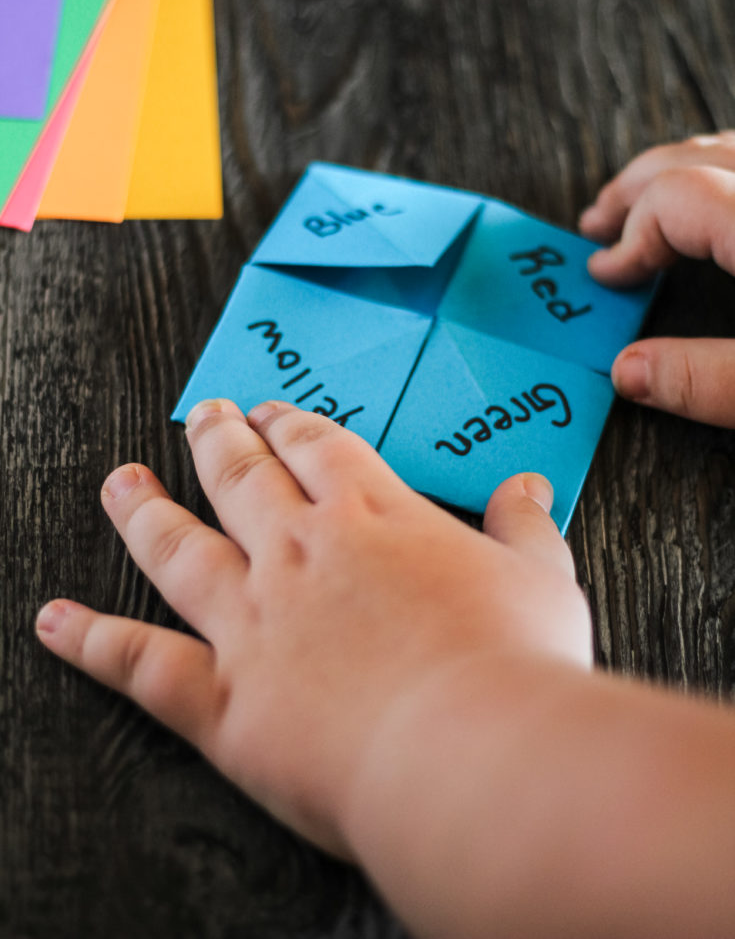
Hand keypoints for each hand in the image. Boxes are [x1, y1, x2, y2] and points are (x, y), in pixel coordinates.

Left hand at [36, 399, 589, 857]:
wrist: (473, 752)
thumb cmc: (517, 664)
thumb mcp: (543, 580)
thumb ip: (527, 525)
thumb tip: (527, 483)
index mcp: (373, 515)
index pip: (318, 447)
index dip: (291, 424)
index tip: (272, 412)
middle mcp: (300, 552)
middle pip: (240, 477)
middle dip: (218, 440)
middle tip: (202, 416)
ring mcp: (252, 621)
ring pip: (177, 548)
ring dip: (142, 510)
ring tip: (119, 481)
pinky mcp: (222, 699)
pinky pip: (140, 662)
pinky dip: (92, 641)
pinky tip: (55, 620)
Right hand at [579, 131, 734, 425]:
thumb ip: (707, 381)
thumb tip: (627, 372)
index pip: (674, 198)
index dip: (629, 239)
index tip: (605, 275)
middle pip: (694, 157)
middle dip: (635, 187)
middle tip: (596, 223)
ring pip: (727, 145)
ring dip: (678, 167)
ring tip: (643, 198)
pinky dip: (717, 167)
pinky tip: (711, 197)